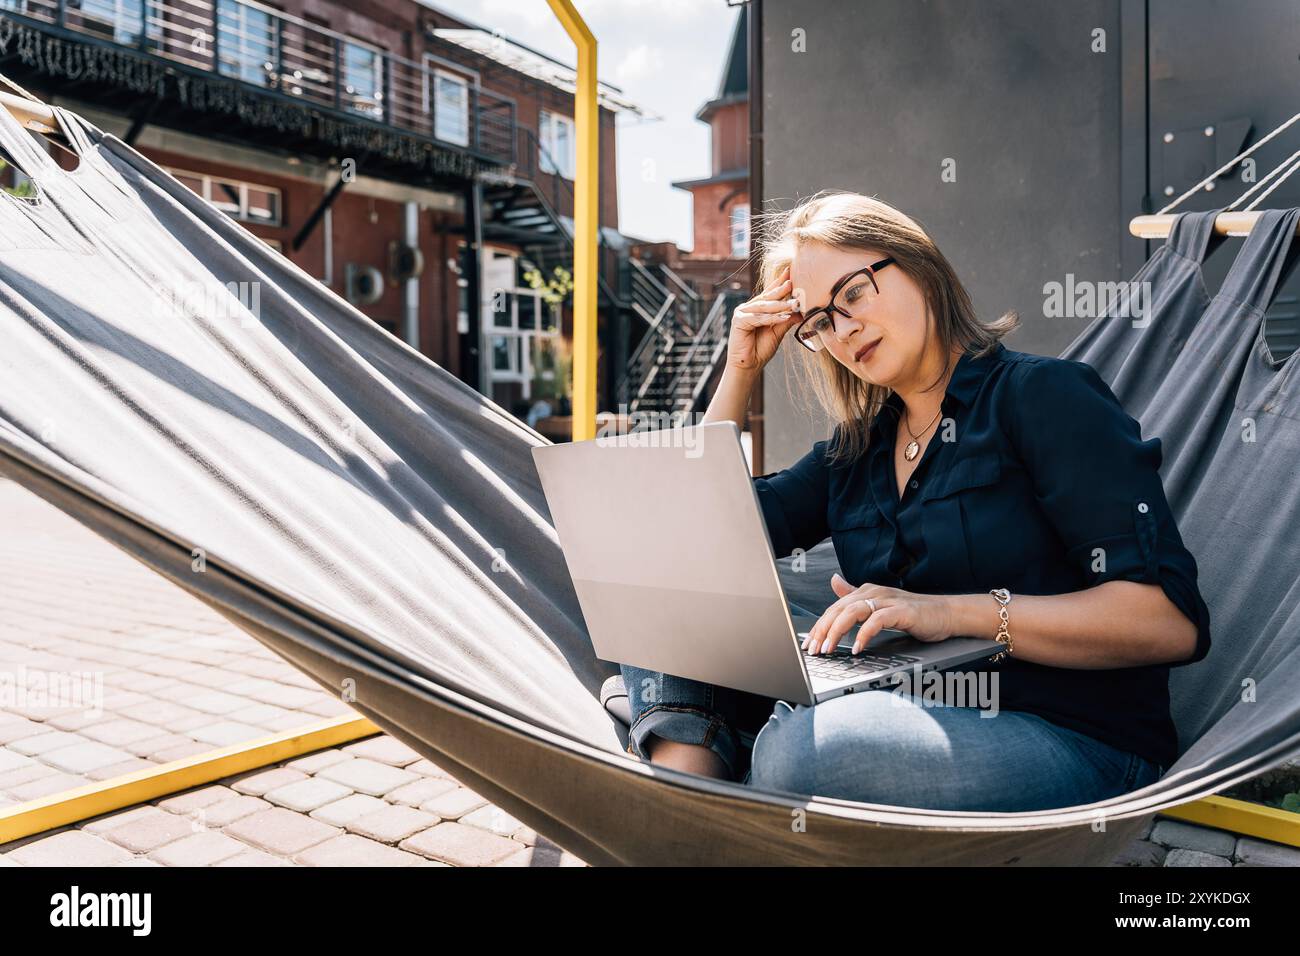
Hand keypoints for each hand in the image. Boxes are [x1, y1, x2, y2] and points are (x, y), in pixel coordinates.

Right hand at [725, 263, 802, 372]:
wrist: (749, 365)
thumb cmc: (761, 349)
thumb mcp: (778, 332)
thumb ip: (786, 320)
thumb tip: (801, 312)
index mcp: (757, 308)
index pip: (770, 293)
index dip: (779, 282)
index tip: (791, 271)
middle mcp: (748, 308)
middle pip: (767, 297)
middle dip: (781, 290)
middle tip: (793, 282)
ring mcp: (741, 313)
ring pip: (764, 307)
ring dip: (780, 306)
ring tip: (794, 304)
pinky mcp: (738, 321)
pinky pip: (758, 318)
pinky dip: (772, 318)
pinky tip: (784, 317)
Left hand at [803, 573, 959, 654]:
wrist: (946, 613)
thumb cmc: (913, 613)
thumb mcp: (879, 604)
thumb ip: (856, 595)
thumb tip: (834, 581)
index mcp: (866, 591)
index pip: (834, 608)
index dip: (819, 626)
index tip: (808, 644)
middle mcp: (874, 592)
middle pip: (839, 609)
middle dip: (822, 631)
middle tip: (813, 650)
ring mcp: (888, 601)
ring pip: (853, 612)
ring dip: (837, 632)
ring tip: (828, 649)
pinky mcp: (901, 612)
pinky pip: (877, 621)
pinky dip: (864, 634)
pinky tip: (856, 648)